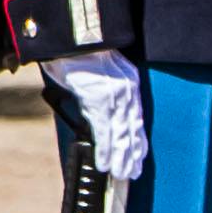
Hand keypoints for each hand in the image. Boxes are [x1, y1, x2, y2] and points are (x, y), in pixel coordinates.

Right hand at [47, 49, 148, 186]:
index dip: (138, 140)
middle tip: (133, 172)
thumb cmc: (79, 53)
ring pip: (121, 135)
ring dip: (121, 157)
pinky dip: (105, 150)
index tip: (139, 156)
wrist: (72, 38)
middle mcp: (128, 92)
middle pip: (133, 130)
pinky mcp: (100, 101)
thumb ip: (102, 95)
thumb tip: (96, 115)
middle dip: (133, 154)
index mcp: (130, 83)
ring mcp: (115, 97)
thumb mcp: (100, 73)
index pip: (137, 118)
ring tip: (121, 174)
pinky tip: (105, 163)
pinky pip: (104, 132)